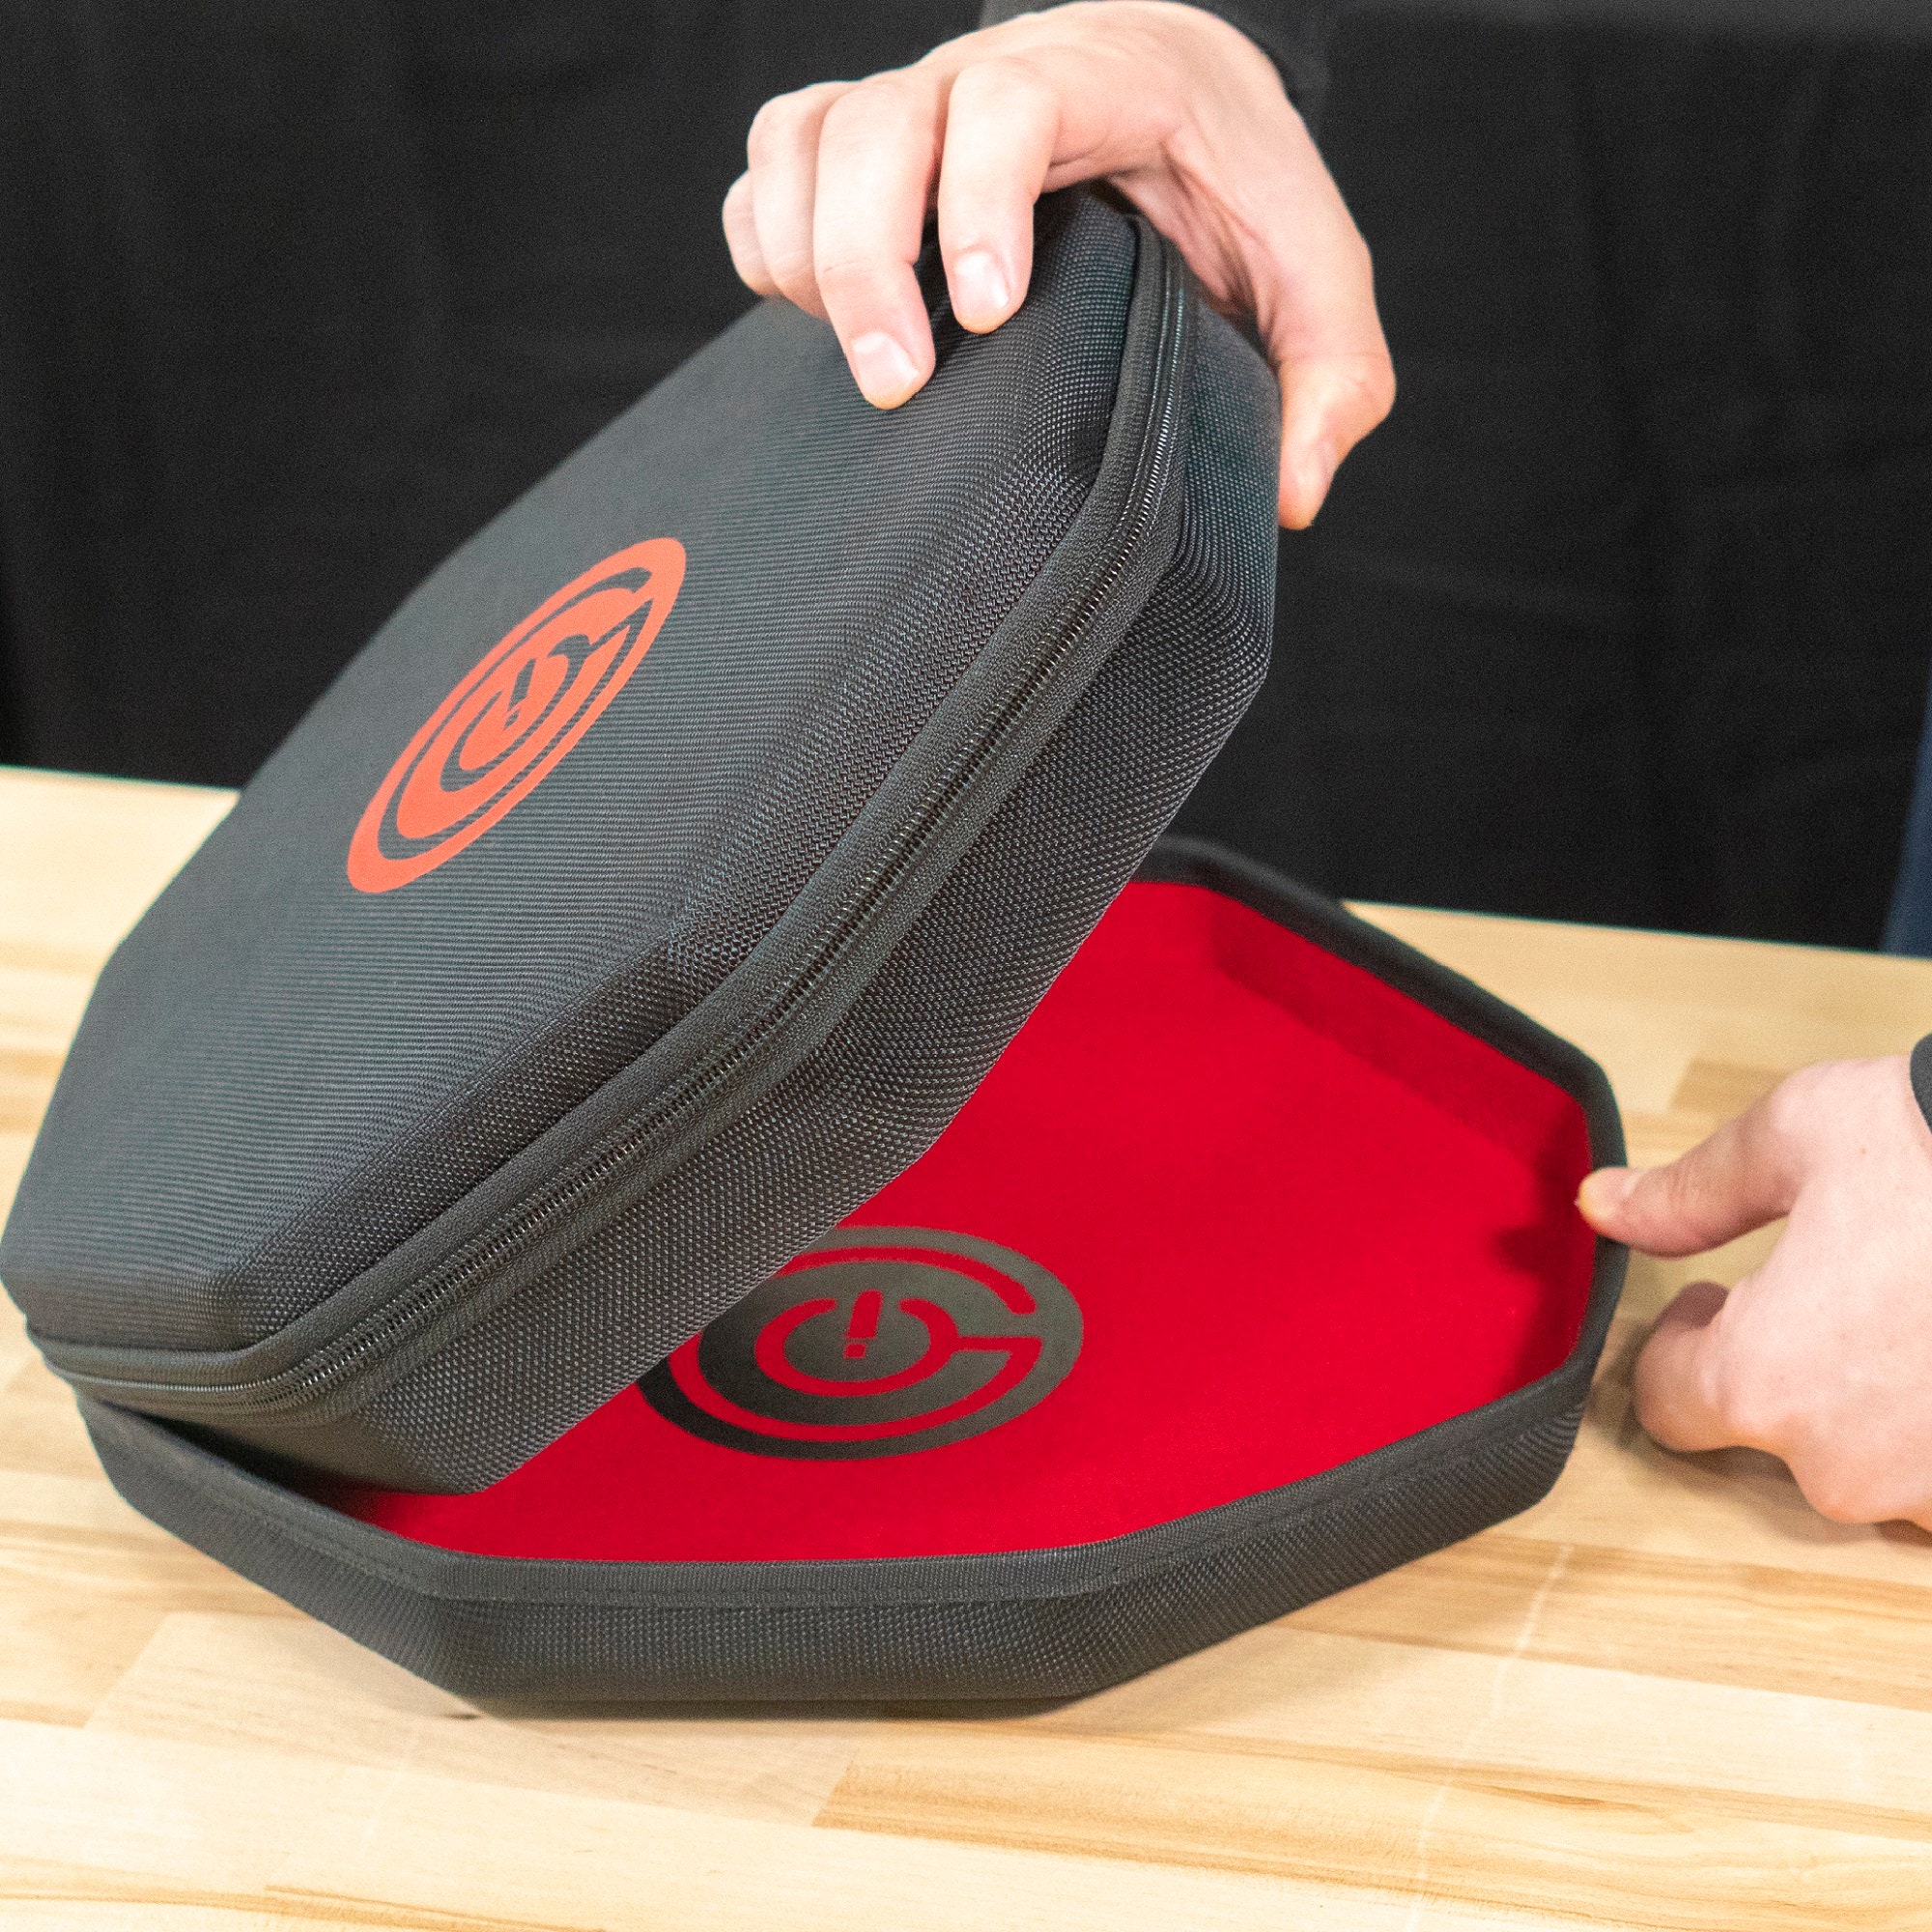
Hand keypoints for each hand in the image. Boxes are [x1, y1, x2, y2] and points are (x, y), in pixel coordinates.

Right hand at [722, 1, 1392, 528]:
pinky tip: (811, 318)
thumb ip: (1334, 371)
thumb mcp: (1318, 276)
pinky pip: (770, 169)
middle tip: (896, 383)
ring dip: (804, 253)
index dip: (978, 202)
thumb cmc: (1242, 188)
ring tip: (859, 360)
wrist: (1185, 97)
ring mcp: (914, 110)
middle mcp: (985, 79)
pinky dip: (766, 240)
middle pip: (873, 125)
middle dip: (864, 259)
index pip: (1009, 103)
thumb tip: (1293, 495)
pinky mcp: (862, 149)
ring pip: (802, 139)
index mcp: (1104, 80)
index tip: (986, 314)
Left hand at [1579, 1056, 1931, 1529]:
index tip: (1720, 1295)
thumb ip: (1686, 1195)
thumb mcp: (1793, 1139)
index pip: (1669, 1403)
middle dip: (1784, 1369)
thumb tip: (1602, 1207)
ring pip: (1873, 1462)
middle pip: (1774, 1435)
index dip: (1684, 1339)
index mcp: (1765, 1382)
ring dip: (1876, 1403)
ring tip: (1909, 1308)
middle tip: (1829, 1286)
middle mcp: (1851, 1465)